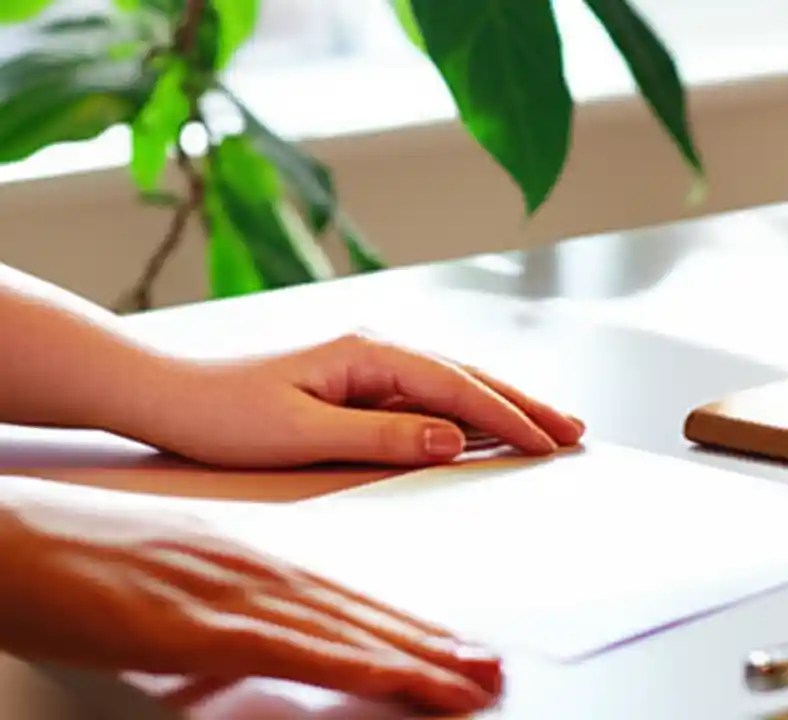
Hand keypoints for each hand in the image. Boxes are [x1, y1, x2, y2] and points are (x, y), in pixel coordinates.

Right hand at [0, 497, 501, 713]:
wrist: (19, 544)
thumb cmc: (85, 565)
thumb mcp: (173, 590)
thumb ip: (223, 617)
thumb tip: (250, 647)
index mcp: (256, 561)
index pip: (350, 599)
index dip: (408, 627)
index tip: (455, 647)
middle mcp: (263, 571)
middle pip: (365, 614)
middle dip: (432, 646)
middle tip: (489, 667)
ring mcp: (240, 596)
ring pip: (350, 632)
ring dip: (418, 659)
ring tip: (472, 680)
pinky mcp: (208, 626)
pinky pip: (301, 650)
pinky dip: (359, 665)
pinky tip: (400, 679)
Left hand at [119, 333, 583, 467]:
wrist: (168, 394)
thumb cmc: (223, 415)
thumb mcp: (300, 433)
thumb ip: (380, 435)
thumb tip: (451, 439)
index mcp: (368, 355)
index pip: (456, 387)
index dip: (506, 417)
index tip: (549, 442)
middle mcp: (377, 351)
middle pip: (469, 376)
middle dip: (524, 403)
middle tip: (576, 429)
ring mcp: (371, 365)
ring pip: (455, 384)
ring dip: (505, 404)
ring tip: (552, 424)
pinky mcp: (361, 384)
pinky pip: (431, 396)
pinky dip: (469, 410)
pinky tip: (488, 424)